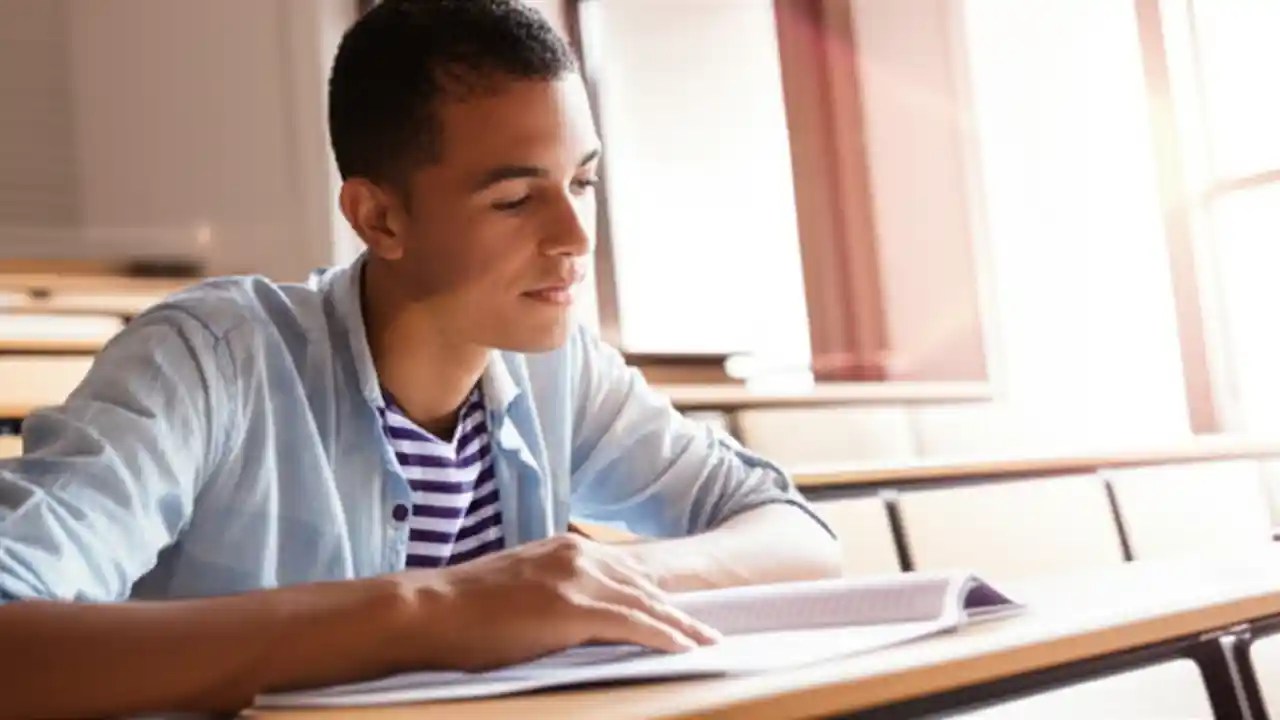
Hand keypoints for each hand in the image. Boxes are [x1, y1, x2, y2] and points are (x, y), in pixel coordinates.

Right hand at [390, 534, 721, 671]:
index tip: (679, 610)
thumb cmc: (464, 611)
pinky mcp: (572, 606)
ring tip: (706, 643)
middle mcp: (576, 554)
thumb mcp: (519, 590)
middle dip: (677, 610)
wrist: (430, 610)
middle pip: (643, 584)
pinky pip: (633, 622)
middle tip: (706, 631)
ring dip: (680, 625)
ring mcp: (576, 578)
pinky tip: (684, 648)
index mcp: (564, 549)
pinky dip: (663, 635)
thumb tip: (577, 619)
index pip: (625, 570)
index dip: (655, 593)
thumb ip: (555, 594)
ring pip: (646, 601)